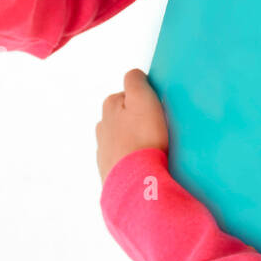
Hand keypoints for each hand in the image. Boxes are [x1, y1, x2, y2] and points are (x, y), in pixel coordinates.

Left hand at [95, 68, 169, 184]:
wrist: (136, 184)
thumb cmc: (143, 140)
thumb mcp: (142, 99)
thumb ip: (135, 81)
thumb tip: (133, 75)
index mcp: (110, 106)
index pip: (129, 93)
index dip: (146, 100)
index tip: (156, 110)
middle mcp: (102, 127)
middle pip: (125, 117)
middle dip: (139, 121)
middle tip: (158, 130)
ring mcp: (105, 150)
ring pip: (124, 139)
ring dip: (136, 141)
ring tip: (154, 150)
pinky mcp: (111, 171)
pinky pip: (125, 160)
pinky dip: (134, 160)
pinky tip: (146, 164)